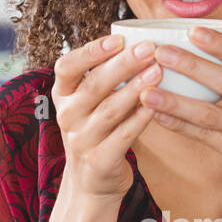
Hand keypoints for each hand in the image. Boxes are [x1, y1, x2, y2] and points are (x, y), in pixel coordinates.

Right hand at [52, 33, 161, 199]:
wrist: (92, 182)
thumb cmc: (98, 131)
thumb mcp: (90, 103)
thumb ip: (105, 77)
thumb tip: (139, 41)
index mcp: (62, 94)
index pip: (67, 66)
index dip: (91, 51)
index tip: (118, 39)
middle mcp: (67, 116)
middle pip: (94, 85)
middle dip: (123, 65)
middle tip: (149, 48)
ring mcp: (81, 140)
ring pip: (110, 109)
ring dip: (136, 88)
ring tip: (158, 70)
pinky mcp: (100, 160)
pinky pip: (123, 135)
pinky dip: (141, 118)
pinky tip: (156, 104)